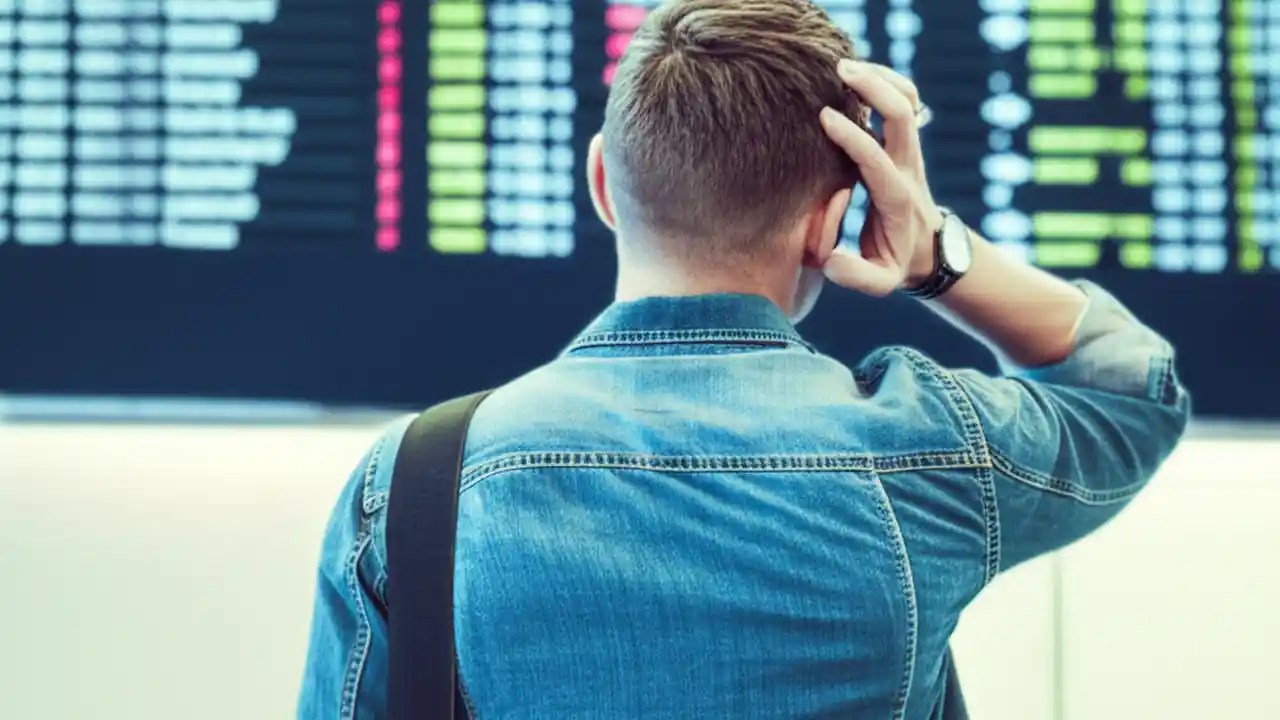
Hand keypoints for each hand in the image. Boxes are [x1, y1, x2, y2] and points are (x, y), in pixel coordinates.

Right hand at [819, 60, 943, 296]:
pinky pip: (905, 99)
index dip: (853, 136)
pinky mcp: (906, 141)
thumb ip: (854, 275)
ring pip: (908, 99)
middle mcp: (907, 166)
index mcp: (895, 197)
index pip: (877, 159)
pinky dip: (885, 80)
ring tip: (845, 66)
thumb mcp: (877, 282)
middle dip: (873, 88)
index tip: (824, 117)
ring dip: (880, 77)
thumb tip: (829, 261)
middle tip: (837, 73)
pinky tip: (858, 77)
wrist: (928, 250)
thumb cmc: (895, 263)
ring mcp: (910, 150)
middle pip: (902, 114)